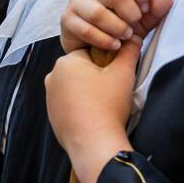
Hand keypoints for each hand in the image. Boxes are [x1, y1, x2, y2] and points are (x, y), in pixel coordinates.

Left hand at [45, 38, 139, 182]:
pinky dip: (80, 107)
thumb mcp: (124, 73)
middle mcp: (52, 77)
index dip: (106, 63)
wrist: (95, 143)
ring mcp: (50, 97)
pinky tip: (93, 115)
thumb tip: (133, 39)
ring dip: (88, 92)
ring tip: (103, 105)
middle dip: (95, 77)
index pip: (90, 52)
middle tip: (110, 92)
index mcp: (66, 61)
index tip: (114, 75)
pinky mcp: (52, 114)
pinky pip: (69, 104)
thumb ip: (129, 51)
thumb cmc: (108, 107)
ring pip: (75, 87)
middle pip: (81, 69)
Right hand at [59, 0, 172, 53]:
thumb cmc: (115, 29)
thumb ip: (153, 12)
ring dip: (116, 29)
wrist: (91, 48)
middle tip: (133, 28)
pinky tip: (112, 46)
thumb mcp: (139, 21)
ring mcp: (76, 2)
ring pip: (99, 13)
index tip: (145, 11)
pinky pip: (86, 29)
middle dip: (130, 15)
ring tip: (124, 38)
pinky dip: (103, 40)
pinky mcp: (66, 19)